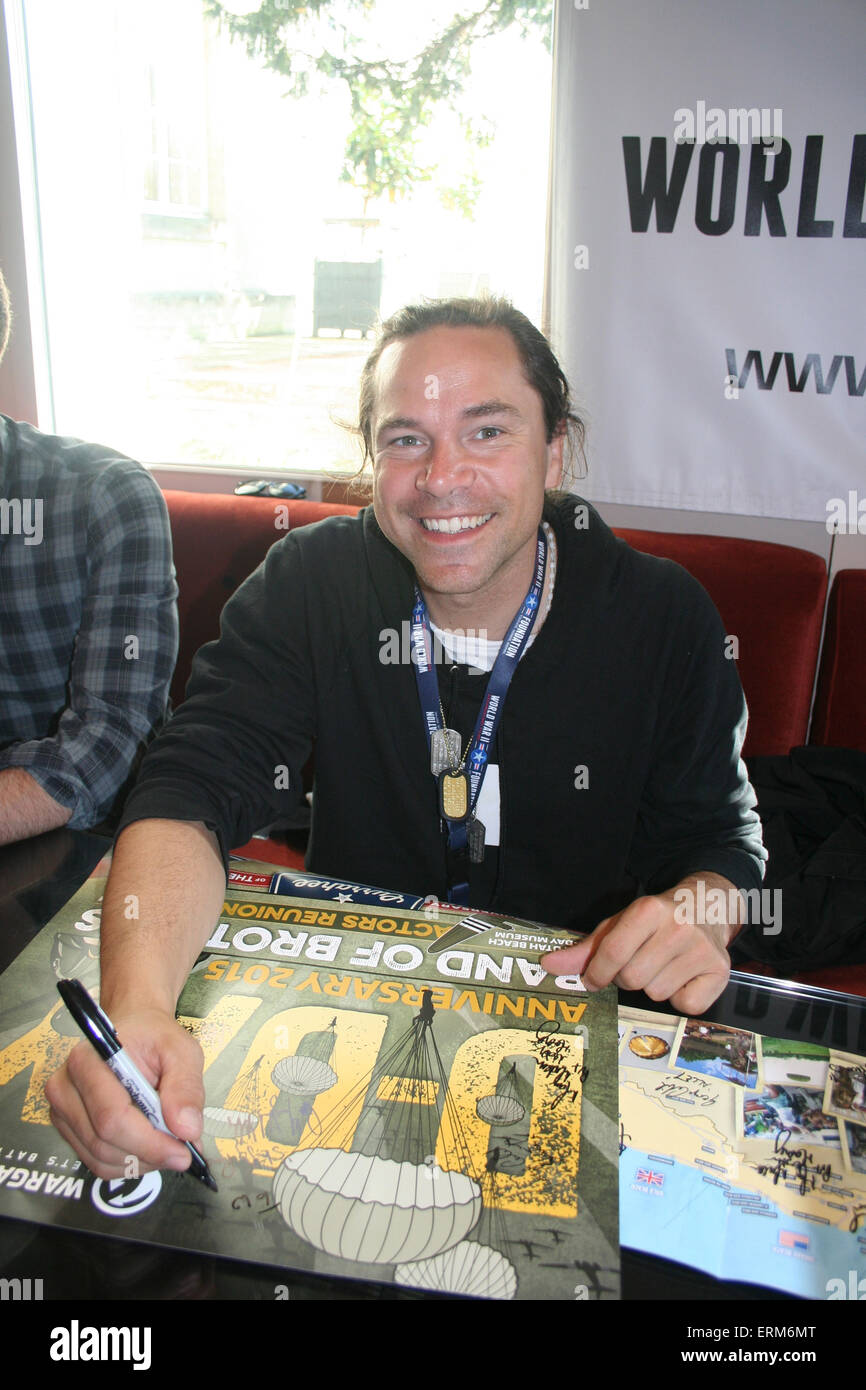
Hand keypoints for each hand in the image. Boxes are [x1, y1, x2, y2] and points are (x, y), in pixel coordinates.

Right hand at [45, 1007, 205, 1178]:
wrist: (134, 1032)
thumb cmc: (154, 1039)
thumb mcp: (181, 1052)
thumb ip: (186, 1087)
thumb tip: (187, 1130)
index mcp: (87, 1060)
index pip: (112, 1116)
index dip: (150, 1142)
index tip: (183, 1151)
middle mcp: (65, 1087)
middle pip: (104, 1142)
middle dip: (149, 1154)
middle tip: (182, 1152)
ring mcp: (62, 1110)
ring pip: (100, 1159)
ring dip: (140, 1162)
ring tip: (167, 1146)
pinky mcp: (67, 1128)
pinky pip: (96, 1162)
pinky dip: (128, 1163)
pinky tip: (148, 1147)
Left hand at [541, 875, 740, 1014]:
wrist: (707, 906)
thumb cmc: (655, 920)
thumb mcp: (619, 924)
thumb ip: (586, 948)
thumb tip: (549, 965)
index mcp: (648, 910)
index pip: (612, 953)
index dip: (596, 973)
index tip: (592, 979)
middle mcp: (678, 927)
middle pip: (632, 978)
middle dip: (626, 978)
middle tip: (638, 963)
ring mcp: (702, 950)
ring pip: (656, 993)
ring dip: (653, 986)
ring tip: (662, 965)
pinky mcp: (720, 971)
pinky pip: (685, 1006)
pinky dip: (679, 998)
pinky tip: (682, 976)